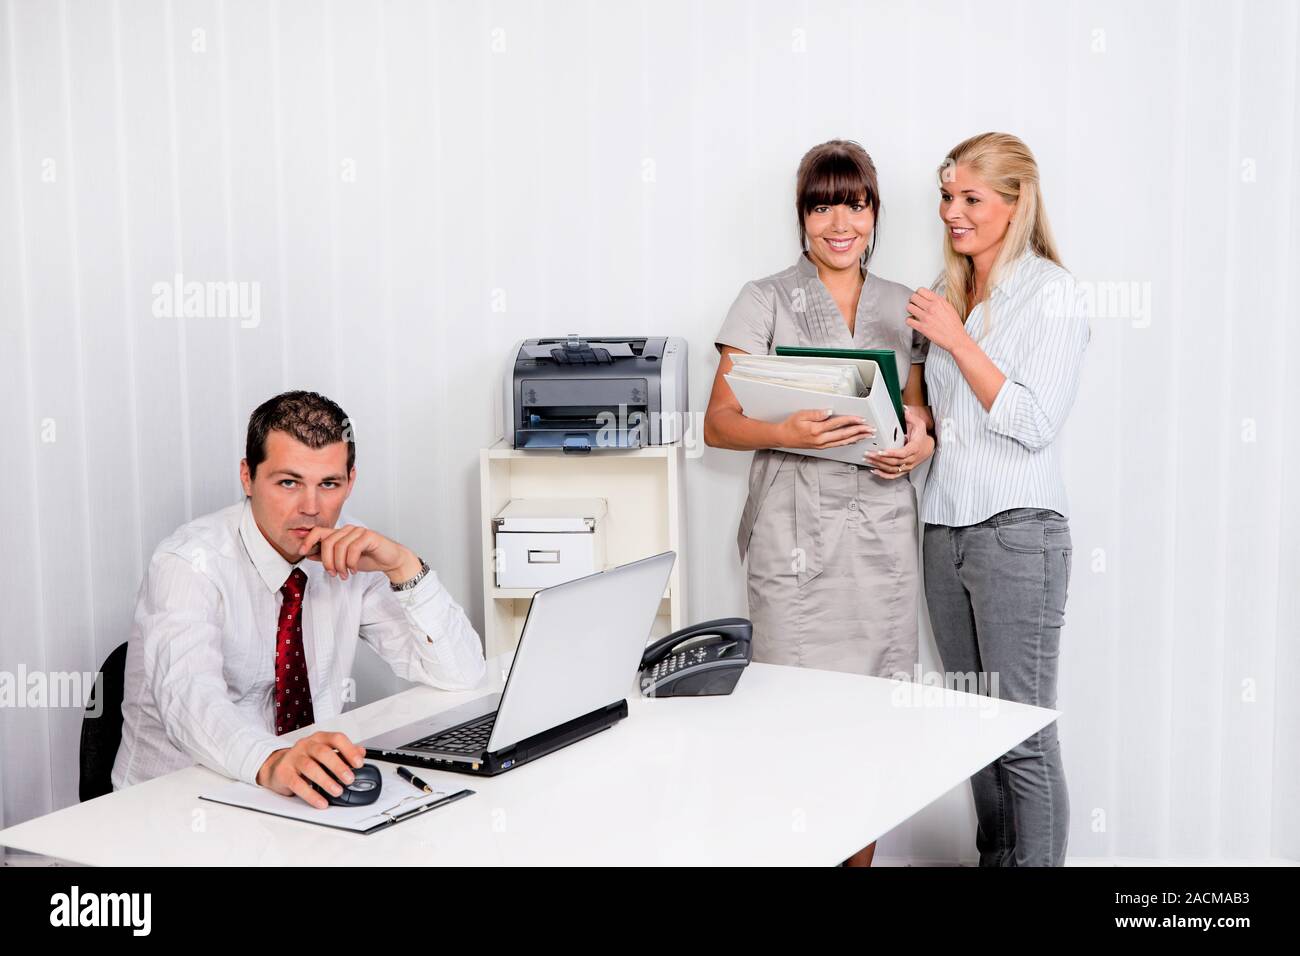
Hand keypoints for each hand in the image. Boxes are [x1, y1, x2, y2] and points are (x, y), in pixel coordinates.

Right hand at [255, 731, 366, 809]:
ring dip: (326, 781)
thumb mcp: (324, 751)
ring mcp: (293, 758)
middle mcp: (306, 745)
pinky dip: (311, 795)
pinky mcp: (284, 773)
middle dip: (338, 766)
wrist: (276, 765)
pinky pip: (298, 784)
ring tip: (337, 791)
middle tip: (349, 779)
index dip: (349, 750)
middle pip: (323, 752)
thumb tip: (361, 752)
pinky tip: (321, 801)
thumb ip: (343, 752)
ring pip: (310, 767)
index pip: (336, 738)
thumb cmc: (304, 758)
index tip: (358, 763)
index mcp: (319, 739)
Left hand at [297, 525, 420, 583]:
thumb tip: (310, 554)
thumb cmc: (369, 558)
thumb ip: (328, 556)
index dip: (308, 540)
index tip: (302, 552)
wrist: (390, 560)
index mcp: (340, 533)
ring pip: (339, 547)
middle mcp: (348, 530)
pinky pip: (353, 549)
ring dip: (340, 565)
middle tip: (333, 573)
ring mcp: (359, 532)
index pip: (319, 531)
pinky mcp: (369, 536)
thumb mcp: (344, 560)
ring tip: (344, 574)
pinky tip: (354, 570)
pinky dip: (351, 562)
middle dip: (327, 561)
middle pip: (327, 542)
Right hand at [777, 408, 874, 449]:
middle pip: (844, 435)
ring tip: (867, 435)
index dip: (850, 420)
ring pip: (843, 441)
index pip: (837, 424)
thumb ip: (816, 414)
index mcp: (816, 430)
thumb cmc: (791, 425)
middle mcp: (821, 439)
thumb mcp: (801, 415)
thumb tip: (829, 412)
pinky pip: (838, 445)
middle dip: (859, 431)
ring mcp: (822, 445)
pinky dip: (848, 442)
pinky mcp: (822, 447)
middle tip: (870, 429)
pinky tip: (854, 440)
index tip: (860, 419)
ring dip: (857, 438)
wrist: (783, 437)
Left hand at [865, 405, 935, 478]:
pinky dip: (883, 475)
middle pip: (894, 462)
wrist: (927, 447)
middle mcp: (911, 459)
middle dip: (880, 459)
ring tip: (868, 460)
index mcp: (914, 448)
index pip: (902, 453)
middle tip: (869, 454)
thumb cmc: (921, 436)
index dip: (891, 453)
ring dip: (879, 465)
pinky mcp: (904, 470)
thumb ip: (910, 417)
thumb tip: (904, 409)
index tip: (881, 451)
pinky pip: (893, 475)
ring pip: (892, 469)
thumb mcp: (919, 424)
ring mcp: (907, 466)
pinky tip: (874, 470)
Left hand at [906, 287, 968, 353]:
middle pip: (913, 297)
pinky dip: (909, 321)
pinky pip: (908, 320)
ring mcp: (926, 317)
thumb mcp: (949, 308)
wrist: (956, 339)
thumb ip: (938, 301)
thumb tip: (929, 298)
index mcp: (939, 301)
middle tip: (915, 305)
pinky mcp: (922, 328)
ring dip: (910, 310)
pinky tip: (914, 321)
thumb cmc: (954, 325)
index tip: (919, 297)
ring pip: (909, 307)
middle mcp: (932, 308)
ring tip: (914, 313)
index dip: (918, 294)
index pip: (921, 290)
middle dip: (913, 301)